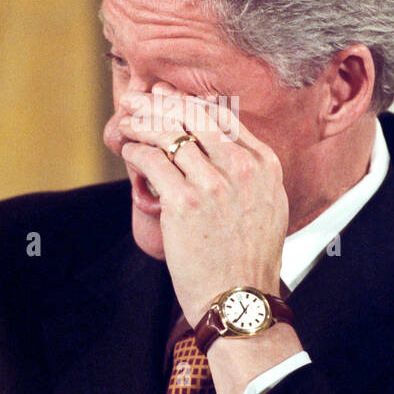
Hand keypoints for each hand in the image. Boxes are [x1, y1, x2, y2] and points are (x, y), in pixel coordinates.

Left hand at [117, 89, 287, 326]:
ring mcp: (213, 185)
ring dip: (142, 123)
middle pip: (194, 117)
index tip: (167, 94)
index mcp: (265, 165)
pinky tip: (128, 149)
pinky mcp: (184, 203)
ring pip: (170, 134)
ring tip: (126, 121)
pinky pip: (152, 161)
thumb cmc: (248, 257)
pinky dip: (136, 150)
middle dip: (159, 102)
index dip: (188, 100)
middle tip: (136, 97)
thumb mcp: (267, 205)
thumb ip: (249, 170)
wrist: (239, 298)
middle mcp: (242, 168)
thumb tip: (218, 139)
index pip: (222, 116)